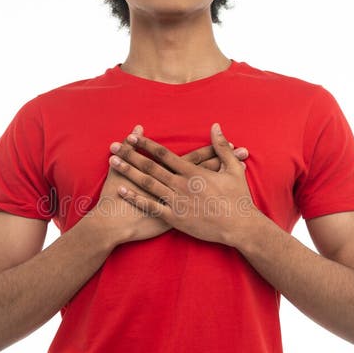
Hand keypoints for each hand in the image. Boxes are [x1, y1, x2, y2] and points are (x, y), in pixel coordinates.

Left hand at [108, 123, 256, 243]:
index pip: (164, 154)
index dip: (147, 145)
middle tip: (114, 147)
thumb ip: (221, 147)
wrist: (240, 226)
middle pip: (150, 167)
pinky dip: (135, 198)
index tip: (133, 136)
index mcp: (193, 172)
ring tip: (113, 163)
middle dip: (131, 155)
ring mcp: (177, 202)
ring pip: (147, 184)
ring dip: (129, 173)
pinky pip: (151, 206)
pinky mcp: (175, 218)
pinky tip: (122, 190)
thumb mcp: (233, 169)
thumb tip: (215, 126)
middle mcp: (181, 185)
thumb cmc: (238, 198)